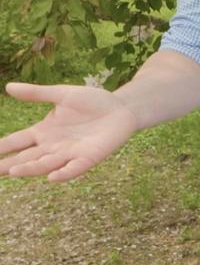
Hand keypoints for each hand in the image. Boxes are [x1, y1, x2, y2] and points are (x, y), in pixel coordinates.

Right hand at [0, 82, 139, 181]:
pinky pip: (74, 168)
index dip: (0, 148)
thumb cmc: (92, 102)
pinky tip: (52, 178)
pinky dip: (64, 173)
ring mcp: (70, 153)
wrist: (122, 108)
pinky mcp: (89, 157)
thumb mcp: (62, 94)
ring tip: (13, 171)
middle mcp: (52, 146)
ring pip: (45, 164)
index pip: (15, 142)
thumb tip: (8, 87)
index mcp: (43, 132)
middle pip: (25, 158)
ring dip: (30, 169)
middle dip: (7, 165)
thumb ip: (37, 93)